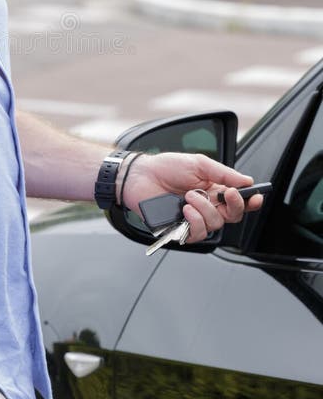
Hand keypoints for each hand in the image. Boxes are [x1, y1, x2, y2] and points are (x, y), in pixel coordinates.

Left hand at [123, 152, 259, 243]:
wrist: (141, 175)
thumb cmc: (166, 167)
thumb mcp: (198, 163)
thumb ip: (223, 173)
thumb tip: (246, 181)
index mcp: (214, 189)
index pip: (238, 201)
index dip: (250, 202)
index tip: (256, 197)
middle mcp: (207, 206)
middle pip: (233, 216)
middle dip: (234, 206)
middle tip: (226, 194)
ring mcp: (194, 219)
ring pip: (216, 225)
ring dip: (206, 210)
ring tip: (190, 196)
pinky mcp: (181, 229)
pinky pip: (198, 234)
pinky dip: (195, 222)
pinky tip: (185, 210)